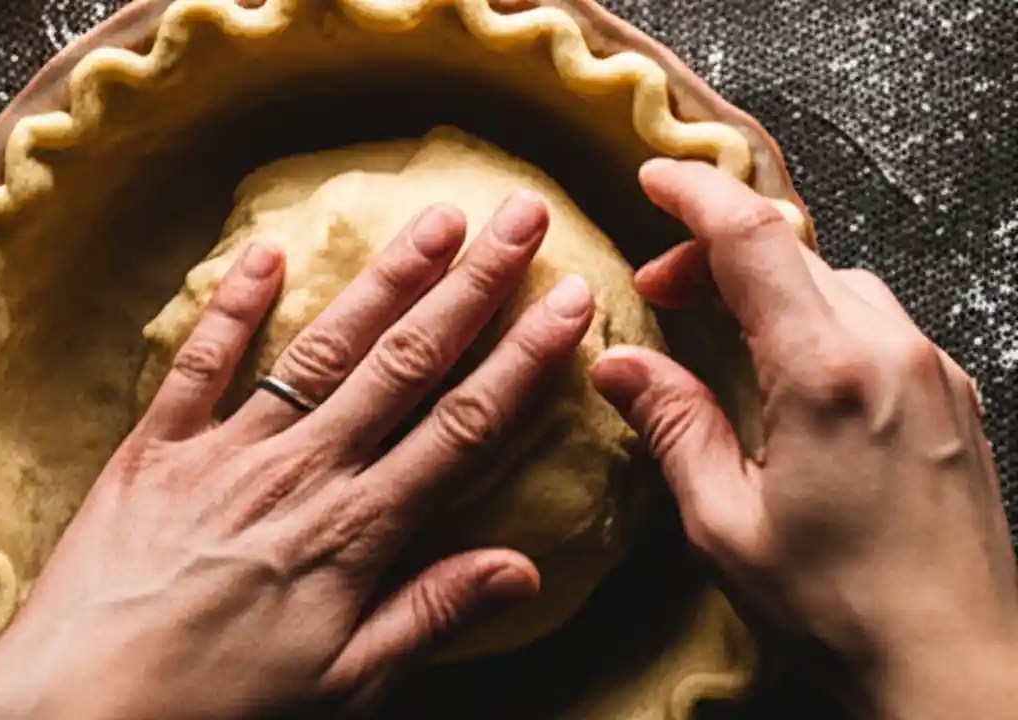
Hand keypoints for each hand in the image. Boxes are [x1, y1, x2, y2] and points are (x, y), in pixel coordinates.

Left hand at [0, 192, 596, 718]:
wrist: (79, 710)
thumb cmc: (220, 708)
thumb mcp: (344, 685)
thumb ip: (431, 613)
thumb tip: (524, 568)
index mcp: (357, 531)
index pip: (463, 426)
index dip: (523, 358)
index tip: (568, 299)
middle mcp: (302, 471)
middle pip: (405, 363)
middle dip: (472, 286)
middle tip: (519, 217)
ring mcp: (227, 450)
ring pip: (323, 347)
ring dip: (385, 279)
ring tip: (436, 220)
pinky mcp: (155, 447)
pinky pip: (199, 362)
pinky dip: (233, 305)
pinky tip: (268, 252)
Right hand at [592, 159, 1017, 717]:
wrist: (956, 664)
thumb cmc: (840, 606)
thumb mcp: (725, 522)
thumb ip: (673, 426)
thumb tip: (619, 364)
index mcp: (826, 374)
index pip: (754, 239)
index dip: (696, 195)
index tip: (654, 178)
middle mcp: (890, 353)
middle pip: (793, 251)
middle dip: (715, 254)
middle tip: (660, 296)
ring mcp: (932, 370)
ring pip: (838, 281)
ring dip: (770, 285)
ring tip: (721, 333)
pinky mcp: (951, 396)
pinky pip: (877, 321)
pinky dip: (819, 318)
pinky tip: (789, 371)